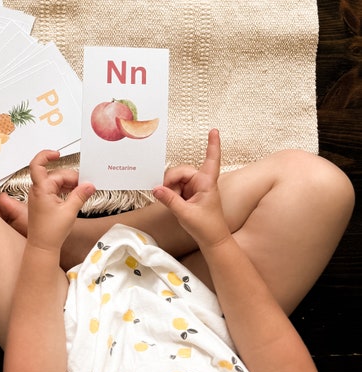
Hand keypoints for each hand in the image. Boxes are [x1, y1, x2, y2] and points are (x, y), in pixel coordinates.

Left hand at [25, 150, 95, 254]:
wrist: (42, 247)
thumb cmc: (51, 232)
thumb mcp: (70, 212)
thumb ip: (80, 195)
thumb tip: (89, 185)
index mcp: (41, 189)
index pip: (38, 165)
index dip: (46, 156)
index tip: (58, 154)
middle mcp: (38, 190)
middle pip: (54, 174)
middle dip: (70, 177)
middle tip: (84, 185)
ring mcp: (39, 196)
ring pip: (55, 182)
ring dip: (68, 184)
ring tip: (81, 191)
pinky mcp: (43, 201)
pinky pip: (54, 189)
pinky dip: (64, 190)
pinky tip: (74, 195)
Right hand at [152, 128, 231, 248]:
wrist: (212, 241)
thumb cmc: (207, 227)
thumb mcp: (186, 214)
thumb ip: (170, 200)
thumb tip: (156, 188)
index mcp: (207, 183)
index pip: (211, 160)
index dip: (213, 144)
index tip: (214, 130)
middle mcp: (202, 182)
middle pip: (182, 171)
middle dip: (171, 180)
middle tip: (164, 193)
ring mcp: (195, 187)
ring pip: (176, 179)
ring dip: (171, 189)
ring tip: (174, 203)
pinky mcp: (190, 193)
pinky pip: (175, 187)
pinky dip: (171, 193)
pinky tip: (174, 203)